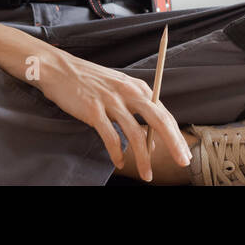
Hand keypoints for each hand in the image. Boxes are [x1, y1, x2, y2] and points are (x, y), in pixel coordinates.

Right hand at [31, 47, 191, 181]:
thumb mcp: (120, 89)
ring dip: (143, 158)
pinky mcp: (93, 110)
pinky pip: (110, 136)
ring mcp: (112, 101)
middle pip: (159, 121)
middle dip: (174, 144)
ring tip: (147, 175)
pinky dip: (117, 152)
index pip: (165, 115)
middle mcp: (129, 93)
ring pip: (135, 133)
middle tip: (183, 162)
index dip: (177, 136)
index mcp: (139, 88)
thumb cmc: (91, 82)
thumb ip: (136, 109)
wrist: (60, 69)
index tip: (184, 153)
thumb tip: (151, 139)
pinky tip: (120, 163)